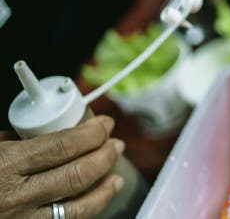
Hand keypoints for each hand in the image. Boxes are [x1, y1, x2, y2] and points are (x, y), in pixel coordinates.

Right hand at [0, 116, 123, 218]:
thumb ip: (19, 140)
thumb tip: (52, 130)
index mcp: (7, 165)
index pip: (64, 145)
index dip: (92, 133)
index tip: (104, 125)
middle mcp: (17, 196)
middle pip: (78, 175)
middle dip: (105, 156)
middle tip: (116, 144)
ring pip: (78, 207)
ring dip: (105, 187)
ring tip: (115, 172)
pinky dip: (88, 208)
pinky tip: (99, 197)